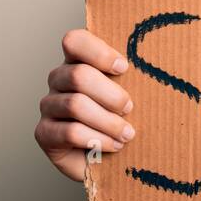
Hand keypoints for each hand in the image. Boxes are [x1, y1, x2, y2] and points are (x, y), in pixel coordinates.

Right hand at [34, 29, 135, 181]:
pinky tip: (114, 146)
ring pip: (75, 105)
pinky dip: (97, 140)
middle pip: (78, 76)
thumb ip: (133, 78)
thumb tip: (156, 67)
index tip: (124, 68)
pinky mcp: (44, 132)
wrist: (108, 158)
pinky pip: (70, 132)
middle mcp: (58, 79)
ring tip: (127, 134)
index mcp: (78, 61)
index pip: (75, 41)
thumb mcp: (129, 94)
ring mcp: (48, 105)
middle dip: (111, 94)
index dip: (98, 52)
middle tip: (129, 108)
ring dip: (108, 122)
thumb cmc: (121, 118)